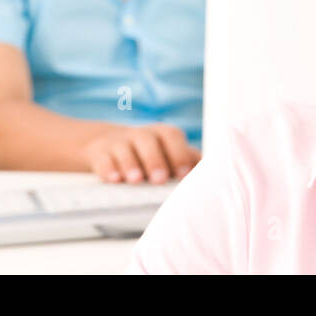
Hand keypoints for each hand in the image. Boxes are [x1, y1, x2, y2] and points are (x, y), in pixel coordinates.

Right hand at [81, 124, 200, 183]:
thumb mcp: (168, 154)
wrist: (107, 144)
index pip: (172, 136)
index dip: (179, 153)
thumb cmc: (149, 155)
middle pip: (149, 140)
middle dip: (155, 159)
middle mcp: (141, 135)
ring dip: (131, 164)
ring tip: (135, 180)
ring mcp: (119, 143)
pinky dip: (108, 168)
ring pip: (124, 148)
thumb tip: (216, 179)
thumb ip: (189, 162)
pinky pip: (102, 158)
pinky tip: (113, 179)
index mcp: (162, 135)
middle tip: (159, 179)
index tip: (185, 174)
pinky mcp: (99, 153)